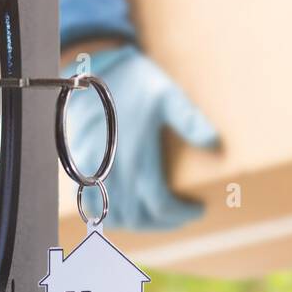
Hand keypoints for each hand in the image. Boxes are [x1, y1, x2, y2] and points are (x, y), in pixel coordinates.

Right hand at [62, 44, 218, 229]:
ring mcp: (91, 171)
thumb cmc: (134, 81)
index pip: (160, 205)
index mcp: (138, 157)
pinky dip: (109, 215)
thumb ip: (190, 120)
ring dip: (137, 223)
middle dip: (163, 222)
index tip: (199, 209)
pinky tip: (126, 208)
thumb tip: (215, 144)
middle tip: (182, 216)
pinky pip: (89, 205)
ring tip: (158, 216)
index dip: (182, 214)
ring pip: (112, 217)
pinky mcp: (77, 166)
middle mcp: (113, 170)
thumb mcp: (168, 94)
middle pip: (137, 218)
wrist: (92, 69)